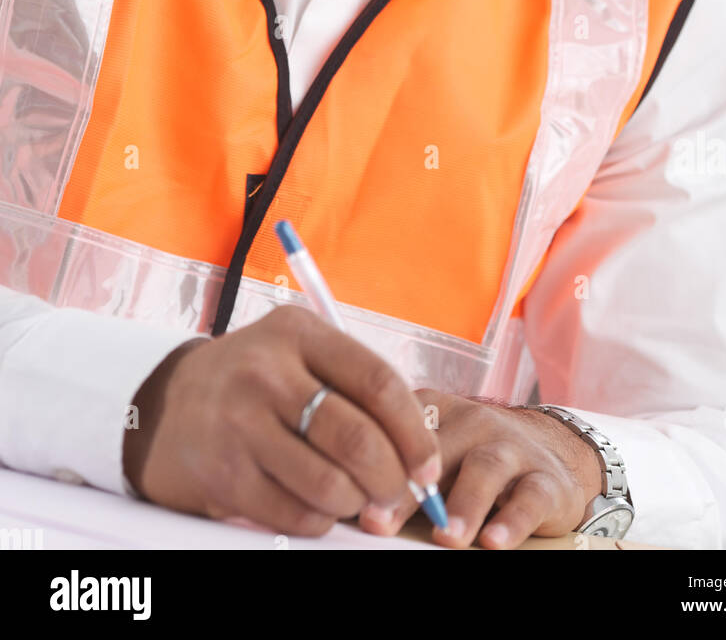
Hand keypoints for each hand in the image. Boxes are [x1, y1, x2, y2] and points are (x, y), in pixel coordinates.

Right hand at [122, 307, 440, 535]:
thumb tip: (419, 452)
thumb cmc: (256, 381)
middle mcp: (267, 372)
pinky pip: (295, 514)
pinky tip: (319, 507)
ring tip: (357, 499)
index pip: (377, 381)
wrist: (167, 406)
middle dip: (392, 478)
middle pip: (357, 438)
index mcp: (298, 332)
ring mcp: (240, 423)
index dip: (414, 431)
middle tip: (400, 494)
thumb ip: (354, 387)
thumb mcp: (298, 353)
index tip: (429, 465)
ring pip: (329, 483)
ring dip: (356, 504)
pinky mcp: (224, 473)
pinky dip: (321, 521)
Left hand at [357, 390, 604, 548]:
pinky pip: (529, 498)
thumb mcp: (440, 448)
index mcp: (440, 411)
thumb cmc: (477, 455)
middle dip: (407, 490)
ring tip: (443, 537)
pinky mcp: (546, 480)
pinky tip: (493, 542)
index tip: (349, 491)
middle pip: (437, 451)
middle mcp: (474, 422)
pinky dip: (512, 521)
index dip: (375, 458)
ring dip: (463, 505)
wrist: (556, 451)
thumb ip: (402, 466)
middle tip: (380, 521)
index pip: (403, 430)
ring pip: (485, 470)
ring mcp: (512, 449)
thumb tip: (345, 497)